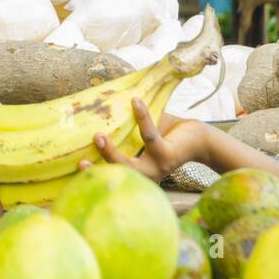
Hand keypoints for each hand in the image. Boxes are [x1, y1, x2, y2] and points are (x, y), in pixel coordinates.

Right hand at [86, 97, 207, 182]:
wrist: (200, 139)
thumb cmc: (168, 134)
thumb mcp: (143, 133)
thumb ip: (125, 126)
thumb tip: (102, 105)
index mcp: (138, 173)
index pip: (114, 175)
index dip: (94, 174)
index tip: (78, 165)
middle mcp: (146, 176)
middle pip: (117, 176)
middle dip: (97, 170)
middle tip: (80, 162)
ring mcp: (157, 168)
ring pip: (129, 164)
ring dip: (111, 152)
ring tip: (97, 135)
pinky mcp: (168, 156)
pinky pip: (149, 137)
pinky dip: (142, 118)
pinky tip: (136, 102)